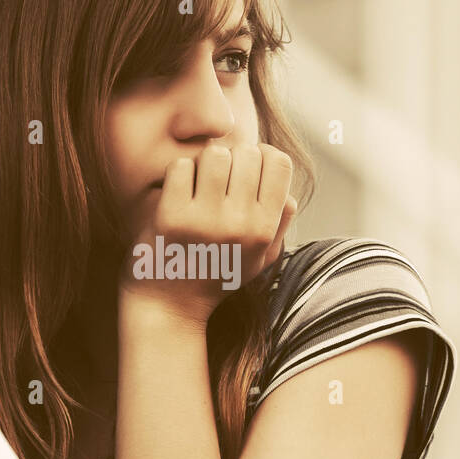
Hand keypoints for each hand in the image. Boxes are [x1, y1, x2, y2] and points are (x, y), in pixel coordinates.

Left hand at [120, 142, 296, 326]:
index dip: (264, 156)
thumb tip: (288, 191)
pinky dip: (178, 174)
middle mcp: (240, 224)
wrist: (171, 305)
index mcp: (264, 230)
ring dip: (205, 163)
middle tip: (219, 179)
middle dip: (233, 159)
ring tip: (199, 183)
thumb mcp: (260, 257)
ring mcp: (205, 220)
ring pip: (215, 154)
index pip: (279, 162)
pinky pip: (181, 167)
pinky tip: (178, 193)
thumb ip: (280, 223)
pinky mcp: (171, 217)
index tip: (248, 169)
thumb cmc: (218, 274)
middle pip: (247, 153)